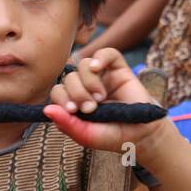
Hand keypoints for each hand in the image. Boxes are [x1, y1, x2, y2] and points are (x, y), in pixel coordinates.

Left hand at [45, 48, 164, 152]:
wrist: (143, 133)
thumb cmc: (114, 136)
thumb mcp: (88, 135)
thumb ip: (67, 124)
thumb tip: (47, 109)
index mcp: (74, 103)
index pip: (57, 92)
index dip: (62, 98)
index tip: (75, 110)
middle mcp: (85, 88)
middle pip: (68, 78)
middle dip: (77, 93)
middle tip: (91, 108)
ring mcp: (101, 77)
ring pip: (83, 65)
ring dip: (89, 81)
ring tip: (100, 97)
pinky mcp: (118, 69)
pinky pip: (106, 53)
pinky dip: (99, 58)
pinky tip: (98, 68)